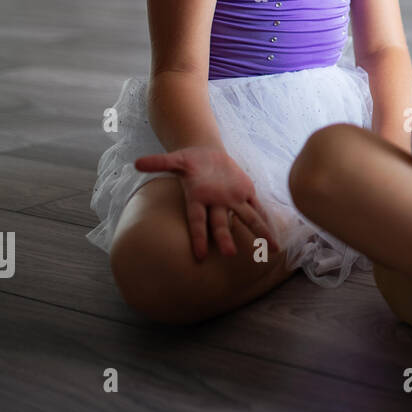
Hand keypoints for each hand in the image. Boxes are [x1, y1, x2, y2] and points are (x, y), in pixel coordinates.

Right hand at [134, 146, 279, 260]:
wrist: (207, 155)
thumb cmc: (189, 160)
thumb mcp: (175, 159)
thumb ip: (159, 163)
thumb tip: (136, 163)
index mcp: (198, 198)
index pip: (197, 221)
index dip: (199, 237)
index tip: (199, 256)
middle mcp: (216, 204)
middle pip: (221, 224)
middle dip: (226, 238)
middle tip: (230, 254)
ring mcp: (233, 199)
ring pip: (247, 218)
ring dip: (259, 232)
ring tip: (271, 249)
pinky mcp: (245, 192)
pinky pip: (257, 206)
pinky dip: (266, 217)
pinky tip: (275, 233)